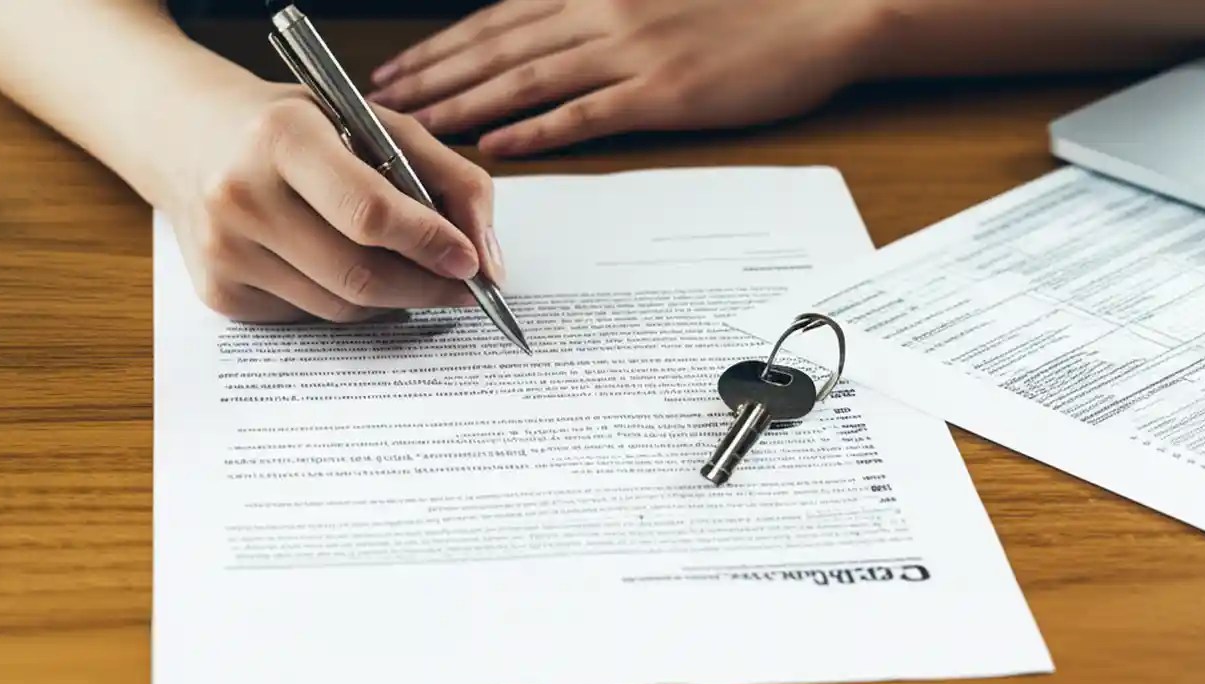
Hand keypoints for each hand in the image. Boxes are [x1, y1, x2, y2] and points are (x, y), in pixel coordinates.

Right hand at [164, 81, 503, 322]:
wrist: (188, 136)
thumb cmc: (299, 128)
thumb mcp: (373, 122)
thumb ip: (448, 178)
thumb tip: (488, 261)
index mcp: (281, 136)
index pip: (369, 211)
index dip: (429, 244)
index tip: (472, 263)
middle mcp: (239, 194)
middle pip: (359, 274)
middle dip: (426, 287)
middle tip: (463, 287)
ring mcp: (223, 251)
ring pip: (341, 308)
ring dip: (392, 299)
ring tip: (407, 270)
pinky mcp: (219, 294)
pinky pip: (311, 318)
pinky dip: (346, 303)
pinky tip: (341, 266)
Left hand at [367, 0, 879, 155]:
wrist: (823, 6)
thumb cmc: (747, 0)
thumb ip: (604, 5)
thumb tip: (554, 30)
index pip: (499, 17)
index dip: (442, 44)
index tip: (399, 67)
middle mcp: (602, 12)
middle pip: (497, 48)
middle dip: (433, 76)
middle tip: (380, 106)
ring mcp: (631, 52)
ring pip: (525, 81)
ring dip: (463, 105)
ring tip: (415, 129)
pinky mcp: (663, 94)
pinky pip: (583, 116)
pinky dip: (534, 132)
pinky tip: (492, 147)